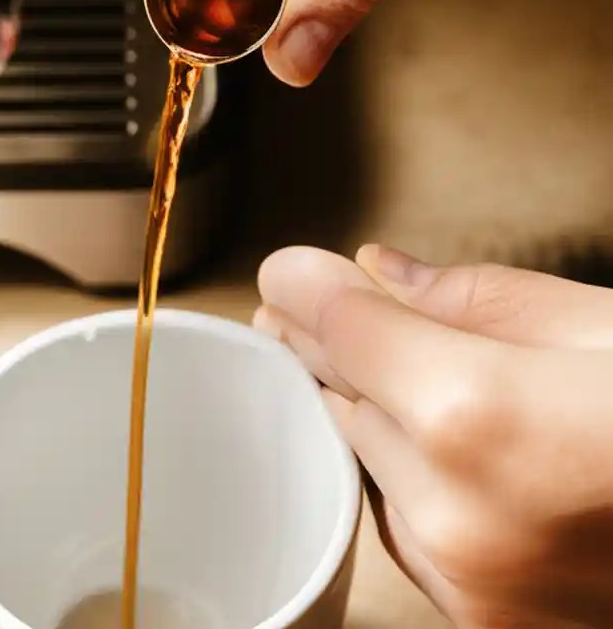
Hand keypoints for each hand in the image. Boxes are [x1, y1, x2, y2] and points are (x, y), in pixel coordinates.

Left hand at [254, 245, 612, 627]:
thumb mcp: (610, 329)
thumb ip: (477, 300)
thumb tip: (380, 272)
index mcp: (478, 417)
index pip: (343, 332)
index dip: (308, 290)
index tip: (287, 272)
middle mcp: (453, 513)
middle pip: (344, 400)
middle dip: (332, 347)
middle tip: (309, 308)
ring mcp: (469, 583)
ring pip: (368, 468)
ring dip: (369, 416)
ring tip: (369, 365)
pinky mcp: (487, 623)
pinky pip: (408, 530)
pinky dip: (411, 482)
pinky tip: (434, 446)